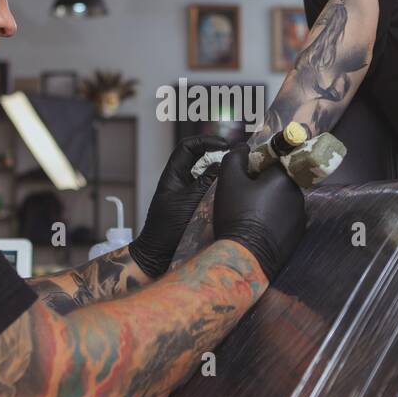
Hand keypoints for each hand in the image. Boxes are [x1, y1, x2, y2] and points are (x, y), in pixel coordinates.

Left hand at [129, 134, 230, 277]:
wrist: (158, 255)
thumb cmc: (167, 228)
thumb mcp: (189, 200)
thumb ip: (206, 181)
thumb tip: (223, 164)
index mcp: (173, 175)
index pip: (188, 147)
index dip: (206, 141)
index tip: (225, 146)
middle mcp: (182, 181)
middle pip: (202, 159)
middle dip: (219, 156)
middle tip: (237, 159)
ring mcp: (190, 194)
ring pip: (210, 177)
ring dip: (223, 174)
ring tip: (239, 175)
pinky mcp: (198, 208)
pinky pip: (212, 193)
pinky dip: (223, 191)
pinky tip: (234, 194)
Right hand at [212, 144, 305, 280]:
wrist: (246, 255)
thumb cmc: (237, 213)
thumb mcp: (229, 179)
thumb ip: (236, 157)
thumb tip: (244, 146)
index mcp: (285, 177)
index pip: (276, 160)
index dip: (259, 165)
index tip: (245, 174)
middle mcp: (298, 194)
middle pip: (280, 181)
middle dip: (264, 184)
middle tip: (243, 195)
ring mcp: (301, 217)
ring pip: (283, 201)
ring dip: (270, 202)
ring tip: (250, 214)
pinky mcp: (298, 235)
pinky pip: (285, 219)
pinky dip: (274, 220)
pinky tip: (259, 228)